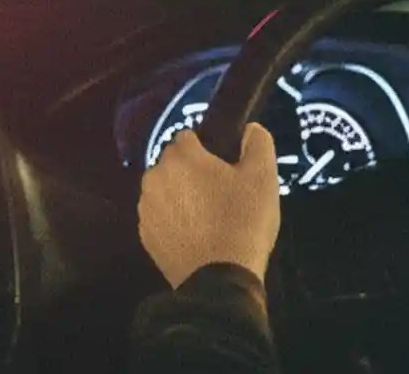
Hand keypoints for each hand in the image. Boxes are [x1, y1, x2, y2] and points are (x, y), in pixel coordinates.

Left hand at [138, 124, 280, 287]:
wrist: (220, 279)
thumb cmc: (242, 221)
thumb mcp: (263, 177)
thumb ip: (258, 143)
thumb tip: (250, 128)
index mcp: (181, 157)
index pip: (188, 137)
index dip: (207, 149)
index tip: (224, 167)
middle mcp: (155, 176)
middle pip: (172, 163)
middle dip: (190, 171)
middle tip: (218, 193)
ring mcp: (146, 208)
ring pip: (163, 189)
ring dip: (178, 194)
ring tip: (205, 215)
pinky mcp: (145, 235)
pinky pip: (159, 216)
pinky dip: (172, 219)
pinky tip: (193, 233)